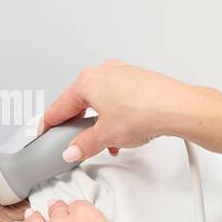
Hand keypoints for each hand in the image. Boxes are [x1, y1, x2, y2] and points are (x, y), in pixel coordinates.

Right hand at [36, 60, 210, 162]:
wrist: (178, 108)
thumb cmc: (144, 111)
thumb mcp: (105, 135)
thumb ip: (84, 145)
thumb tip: (73, 150)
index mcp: (88, 81)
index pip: (60, 106)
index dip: (50, 124)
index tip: (44, 132)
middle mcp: (104, 72)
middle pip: (81, 102)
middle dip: (80, 125)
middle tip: (76, 142)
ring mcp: (123, 74)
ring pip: (102, 102)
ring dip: (101, 123)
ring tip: (107, 143)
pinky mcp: (140, 81)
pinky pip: (119, 100)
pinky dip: (116, 116)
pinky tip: (124, 133)